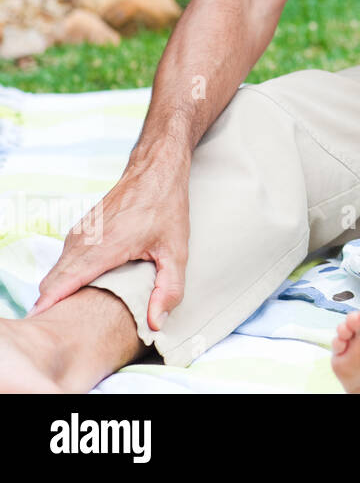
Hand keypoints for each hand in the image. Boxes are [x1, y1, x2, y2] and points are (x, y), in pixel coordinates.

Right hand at [32, 151, 191, 330]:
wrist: (155, 170)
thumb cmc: (167, 208)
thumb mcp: (177, 251)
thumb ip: (169, 288)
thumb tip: (156, 323)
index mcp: (103, 248)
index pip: (62, 284)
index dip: (49, 307)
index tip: (43, 326)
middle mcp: (83, 241)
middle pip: (52, 283)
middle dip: (54, 306)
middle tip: (67, 328)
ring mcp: (78, 234)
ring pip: (56, 272)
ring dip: (60, 292)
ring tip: (76, 313)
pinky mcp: (80, 231)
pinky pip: (64, 261)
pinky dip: (67, 278)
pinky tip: (86, 289)